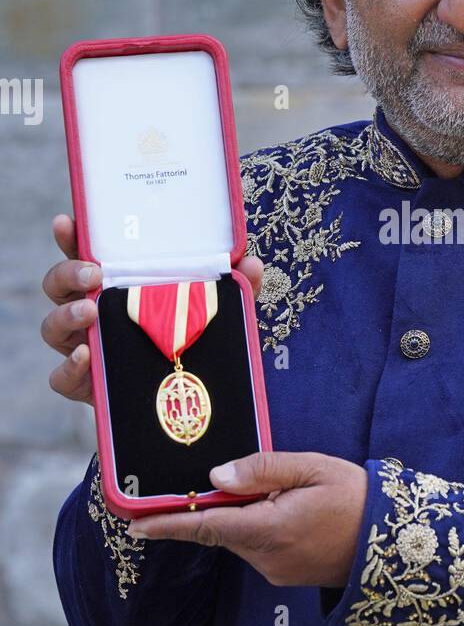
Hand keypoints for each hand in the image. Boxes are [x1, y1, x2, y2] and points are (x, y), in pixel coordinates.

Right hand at [41, 212, 264, 406]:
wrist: (184, 404)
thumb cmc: (190, 343)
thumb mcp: (215, 313)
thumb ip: (231, 288)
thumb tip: (250, 263)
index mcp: (115, 286)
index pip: (85, 254)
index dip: (71, 236)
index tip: (67, 221)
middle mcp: (91, 312)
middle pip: (58, 284)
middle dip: (68, 272)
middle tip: (93, 273)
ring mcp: (83, 346)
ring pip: (52, 326)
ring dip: (67, 315)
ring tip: (90, 311)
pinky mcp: (85, 384)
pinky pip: (61, 377)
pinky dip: (70, 367)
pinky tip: (87, 355)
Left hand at [124, 450, 369, 588]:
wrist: (394, 542)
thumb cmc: (356, 497)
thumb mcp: (312, 469)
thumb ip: (262, 470)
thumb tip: (216, 476)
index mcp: (270, 528)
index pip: (206, 525)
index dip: (168, 525)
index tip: (135, 524)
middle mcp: (266, 556)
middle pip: (220, 530)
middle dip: (213, 507)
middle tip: (220, 481)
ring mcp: (274, 570)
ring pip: (238, 538)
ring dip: (241, 516)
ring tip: (280, 491)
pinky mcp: (284, 575)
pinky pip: (256, 547)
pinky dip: (257, 527)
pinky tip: (285, 509)